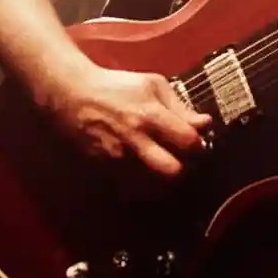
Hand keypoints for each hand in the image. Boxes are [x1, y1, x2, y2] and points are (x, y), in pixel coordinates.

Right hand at [38, 66, 213, 179]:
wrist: (72, 96)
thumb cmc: (117, 87)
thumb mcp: (153, 85)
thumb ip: (181, 106)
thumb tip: (205, 124)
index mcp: (150, 115)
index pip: (188, 141)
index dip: (198, 145)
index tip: (195, 143)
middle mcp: (135, 141)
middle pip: (173, 172)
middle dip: (185, 169)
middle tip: (184, 162)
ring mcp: (117, 160)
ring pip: (153, 187)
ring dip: (165, 181)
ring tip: (165, 167)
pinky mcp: (104, 171)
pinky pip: (132, 191)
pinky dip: (144, 187)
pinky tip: (146, 174)